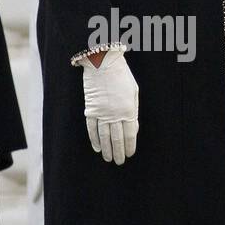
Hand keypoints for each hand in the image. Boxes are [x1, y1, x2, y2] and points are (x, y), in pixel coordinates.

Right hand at [80, 47, 138, 163]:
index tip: (129, 154)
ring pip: (104, 136)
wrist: (103, 62)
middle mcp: (115, 114)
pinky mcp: (91, 109)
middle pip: (117, 139)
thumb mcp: (133, 92)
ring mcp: (102, 112)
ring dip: (107, 149)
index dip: (130, 146)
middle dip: (118, 152)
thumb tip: (132, 128)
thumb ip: (133, 111)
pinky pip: (92, 128)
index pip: (129, 134)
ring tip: (108, 159)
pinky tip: (97, 147)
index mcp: (128, 109)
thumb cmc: (121, 75)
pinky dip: (94, 139)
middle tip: (119, 162)